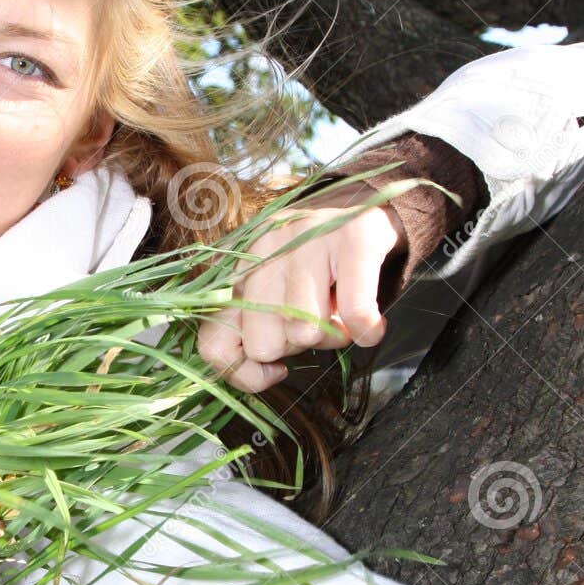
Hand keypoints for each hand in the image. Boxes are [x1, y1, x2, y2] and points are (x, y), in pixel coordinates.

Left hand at [197, 178, 408, 393]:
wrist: (368, 209)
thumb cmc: (318, 269)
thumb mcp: (274, 296)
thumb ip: (254, 331)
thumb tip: (262, 370)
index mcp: (237, 273)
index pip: (214, 346)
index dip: (245, 375)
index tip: (277, 369)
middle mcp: (262, 251)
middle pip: (263, 345)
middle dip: (297, 347)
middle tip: (316, 321)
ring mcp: (305, 241)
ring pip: (306, 332)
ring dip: (334, 336)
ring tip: (340, 309)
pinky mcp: (351, 239)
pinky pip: (354, 313)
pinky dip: (367, 331)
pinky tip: (370, 325)